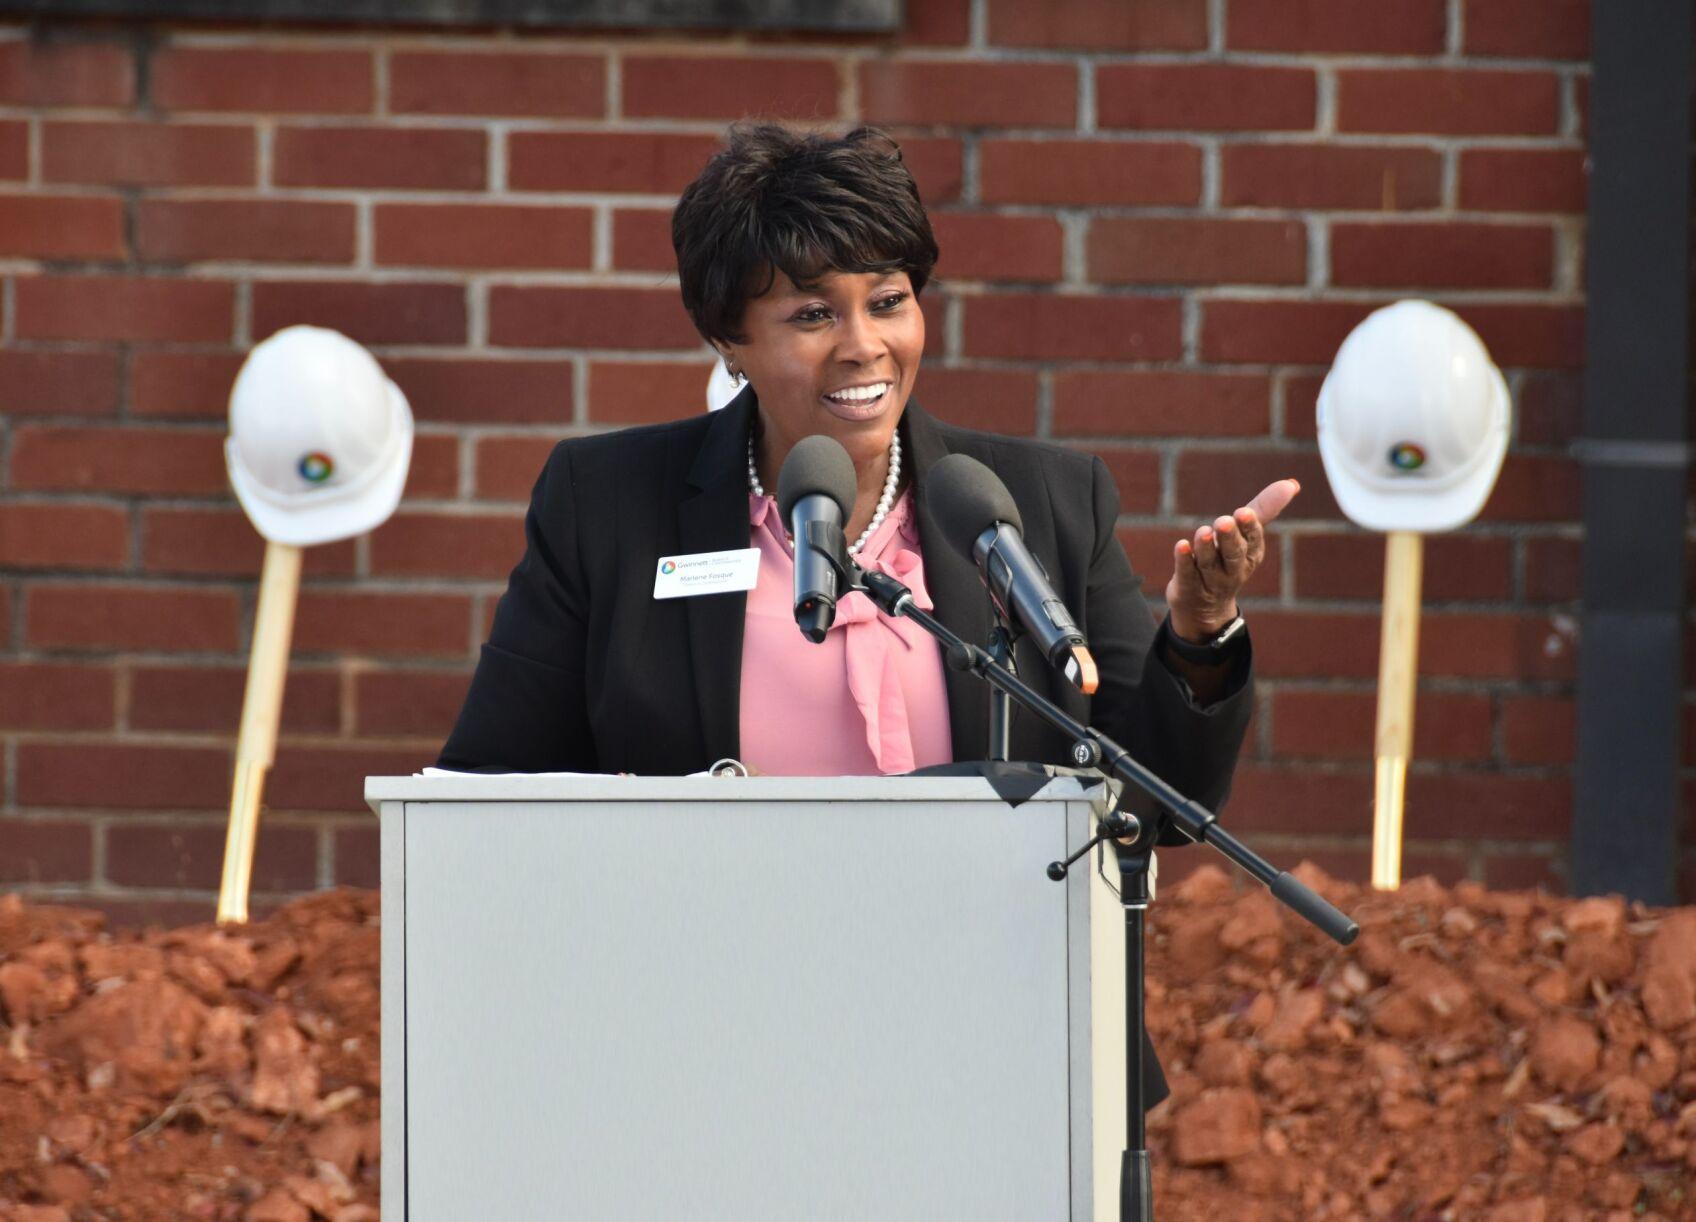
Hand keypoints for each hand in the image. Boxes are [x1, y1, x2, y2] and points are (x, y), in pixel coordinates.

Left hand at [1166, 478, 1299, 641]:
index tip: (1243, 512)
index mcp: (1251, 554)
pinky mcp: (1188, 587)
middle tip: (1224, 521)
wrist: (1204, 606)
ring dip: (1206, 547)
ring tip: (1203, 532)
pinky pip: (1187, 574)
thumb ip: (1264, 509)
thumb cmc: (1227, 560)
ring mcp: (1211, 581)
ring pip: (1209, 563)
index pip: (1253, 539)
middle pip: (1233, 554)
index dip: (1248, 527)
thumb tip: (1292, 483)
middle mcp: (1234, 569)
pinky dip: (1184, 560)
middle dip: (1229, 538)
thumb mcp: (1246, 535)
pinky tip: (1182, 545)